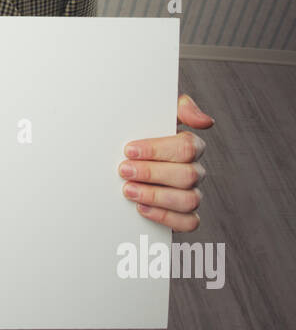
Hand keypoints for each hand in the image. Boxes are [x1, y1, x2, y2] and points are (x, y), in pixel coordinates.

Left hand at [118, 94, 214, 232]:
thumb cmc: (142, 136)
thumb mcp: (154, 114)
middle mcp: (195, 171)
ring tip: (129, 191)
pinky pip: (189, 222)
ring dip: (156, 196)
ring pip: (189, 200)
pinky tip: (142, 209)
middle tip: (124, 171)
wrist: (128, 161)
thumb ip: (179, 107)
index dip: (157, 149)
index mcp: (190, 146)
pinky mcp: (185, 216)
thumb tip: (205, 121)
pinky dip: (165, 217)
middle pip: (187, 175)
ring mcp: (192, 194)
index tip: (129, 150)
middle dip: (152, 173)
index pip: (187, 147)